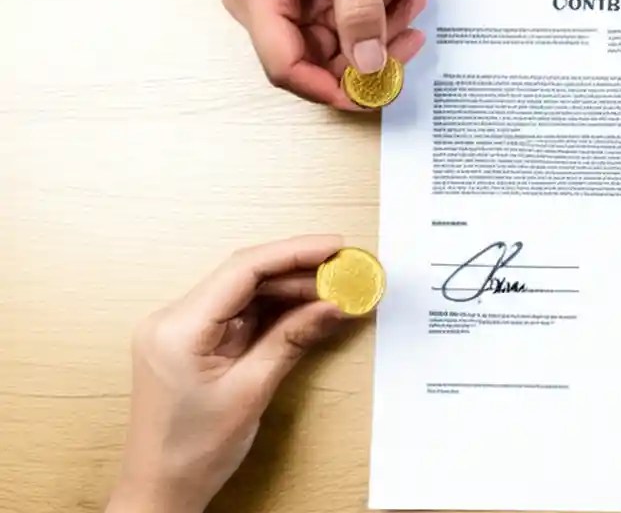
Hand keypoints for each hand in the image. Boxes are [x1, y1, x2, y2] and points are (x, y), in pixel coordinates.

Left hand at [106, 236, 349, 512]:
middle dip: (299, 271)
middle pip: (245, 275)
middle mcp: (173, 319)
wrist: (160, 489)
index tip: (335, 247)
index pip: (243, 269)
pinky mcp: (192, 341)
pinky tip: (307, 310)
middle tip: (345, 272)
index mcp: (178, 328)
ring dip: (290, 290)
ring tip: (335, 292)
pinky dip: (274, 310)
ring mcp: (181, 329)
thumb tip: (332, 306)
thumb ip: (292, 338)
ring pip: (245, 292)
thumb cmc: (191, 452)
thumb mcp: (251, 391)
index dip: (294, 252)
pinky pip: (238, 313)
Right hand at [223, 0, 426, 109]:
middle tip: (414, 32)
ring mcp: (279, 1)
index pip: (286, 68)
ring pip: (336, 39)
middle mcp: (259, 6)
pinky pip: (339, 17)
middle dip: (371, 50)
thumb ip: (360, 11)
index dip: (330, 88)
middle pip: (316, 58)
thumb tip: (370, 66)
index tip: (375, 90)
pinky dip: (373, 6)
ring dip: (380, 24)